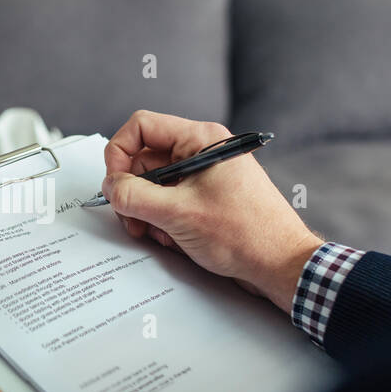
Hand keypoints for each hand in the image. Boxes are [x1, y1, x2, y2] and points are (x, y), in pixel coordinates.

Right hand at [101, 110, 322, 313]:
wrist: (280, 265)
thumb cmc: (246, 234)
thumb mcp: (177, 213)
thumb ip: (134, 196)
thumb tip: (110, 187)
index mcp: (200, 140)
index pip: (142, 127)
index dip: (119, 153)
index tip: (114, 184)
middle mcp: (201, 152)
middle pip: (144, 159)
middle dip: (133, 192)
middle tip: (131, 218)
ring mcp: (203, 177)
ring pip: (154, 184)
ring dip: (147, 211)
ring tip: (157, 233)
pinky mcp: (204, 199)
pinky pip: (169, 202)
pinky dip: (163, 221)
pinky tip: (175, 239)